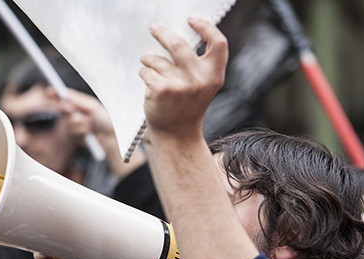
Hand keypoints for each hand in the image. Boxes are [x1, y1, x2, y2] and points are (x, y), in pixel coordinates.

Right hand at [61, 89, 114, 140]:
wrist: (111, 138)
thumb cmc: (105, 121)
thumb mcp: (93, 107)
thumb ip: (79, 101)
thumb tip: (65, 93)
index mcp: (80, 105)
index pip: (65, 99)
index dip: (56, 95)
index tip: (50, 91)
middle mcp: (75, 114)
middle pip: (63, 110)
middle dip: (68, 109)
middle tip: (70, 109)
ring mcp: (74, 126)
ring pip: (68, 122)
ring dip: (79, 123)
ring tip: (90, 125)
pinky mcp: (75, 137)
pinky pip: (73, 132)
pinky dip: (82, 131)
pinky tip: (89, 133)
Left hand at [139, 16, 227, 141]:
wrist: (177, 134)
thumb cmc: (187, 107)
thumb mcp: (202, 85)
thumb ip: (199, 65)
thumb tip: (179, 36)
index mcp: (214, 75)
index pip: (218, 43)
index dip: (206, 27)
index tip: (192, 19)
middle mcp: (200, 79)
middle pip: (179, 43)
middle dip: (162, 33)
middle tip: (154, 28)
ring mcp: (180, 85)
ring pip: (157, 59)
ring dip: (149, 60)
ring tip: (149, 66)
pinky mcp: (162, 90)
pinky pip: (147, 71)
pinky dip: (145, 73)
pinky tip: (149, 84)